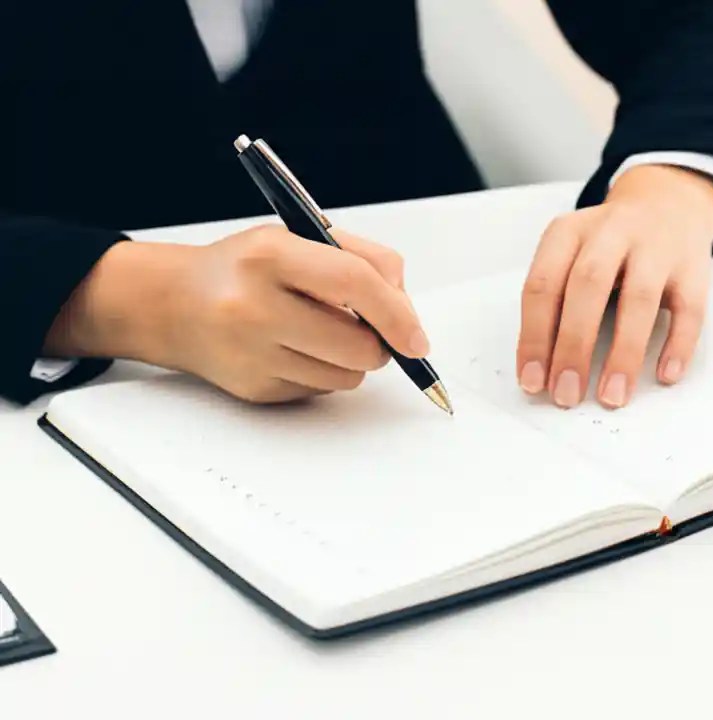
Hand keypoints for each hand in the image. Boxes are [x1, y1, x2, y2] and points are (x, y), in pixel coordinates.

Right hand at [45, 224, 427, 402]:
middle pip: (358, 345)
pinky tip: (292, 349)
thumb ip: (363, 259)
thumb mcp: (297, 238)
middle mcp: (254, 305)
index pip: (353, 283)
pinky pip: (321, 392)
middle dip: (379, 344)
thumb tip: (406, 310)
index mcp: (270, 254)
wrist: (171, 303)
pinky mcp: (252, 389)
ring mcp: (251, 353)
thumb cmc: (245, 268)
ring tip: (319, 332)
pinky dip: (322, 373)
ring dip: (351, 360)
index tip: (418, 338)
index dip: (397, 313)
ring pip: (347, 377)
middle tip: (368, 330)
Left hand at [516, 164, 712, 408]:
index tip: (534, 382)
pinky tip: (665, 374)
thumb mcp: (571, 253)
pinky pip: (689, 308)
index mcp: (569, 231)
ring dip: (623, 353)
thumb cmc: (609, 243)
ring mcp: (656, 247)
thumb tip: (542, 369)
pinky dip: (677, 344)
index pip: (542, 284)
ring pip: (639, 299)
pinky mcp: (693, 267)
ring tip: (612, 395)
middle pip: (587, 287)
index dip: (534, 337)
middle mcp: (612, 232)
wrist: (668, 200)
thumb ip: (555, 299)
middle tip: (567, 394)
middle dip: (574, 346)